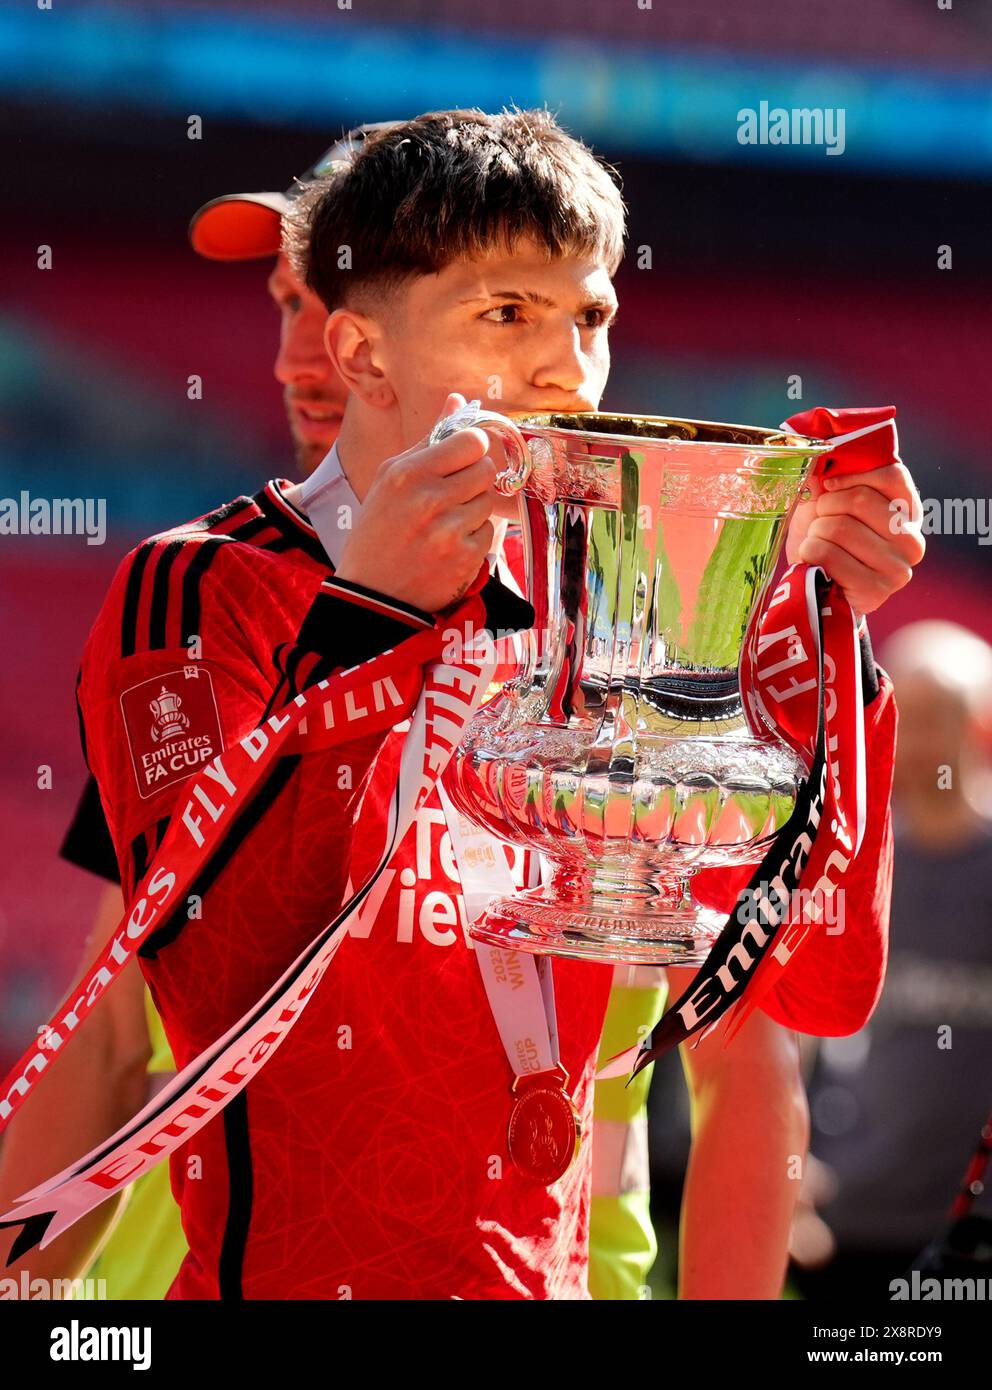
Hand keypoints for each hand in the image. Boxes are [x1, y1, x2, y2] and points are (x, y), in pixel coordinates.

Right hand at [335, 393, 500, 613]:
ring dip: (473, 511)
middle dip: (474, 480)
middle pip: (486, 469)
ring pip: (488, 502)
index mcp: (407, 473)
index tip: (463, 459)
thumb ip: (428, 439)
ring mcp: (449, 531)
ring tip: (444, 524)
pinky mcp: (464, 559)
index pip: (471, 441)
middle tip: (452, 496)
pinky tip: (448, 547)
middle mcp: (429, 499)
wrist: (371, 595)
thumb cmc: (378, 531)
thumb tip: (459, 399)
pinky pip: (488, 534)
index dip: (472, 449)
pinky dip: (473, 539)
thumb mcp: (391, 479)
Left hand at [786, 460, 925, 617]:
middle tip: (820, 522)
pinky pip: (828, 554)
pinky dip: (809, 553)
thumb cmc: (825, 539)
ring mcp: (897, 569)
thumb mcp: (829, 501)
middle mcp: (912, 540)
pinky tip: (815, 563)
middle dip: (826, 507)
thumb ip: (833, 476)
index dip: (851, 475)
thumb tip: (823, 452)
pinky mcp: (875, 591)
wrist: (815, 588)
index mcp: (909, 512)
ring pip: (840, 528)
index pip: (890, 475)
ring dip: (815, 533)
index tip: (830, 485)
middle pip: (860, 500)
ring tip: (818, 544)